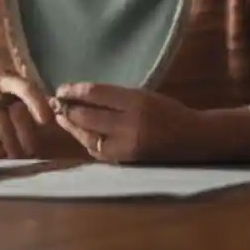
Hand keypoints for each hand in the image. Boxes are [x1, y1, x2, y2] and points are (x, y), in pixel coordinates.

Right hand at [0, 66, 53, 158]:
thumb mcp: (0, 98)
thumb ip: (21, 105)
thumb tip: (52, 119)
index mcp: (5, 76)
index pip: (26, 86)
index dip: (38, 103)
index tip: (47, 121)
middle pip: (11, 104)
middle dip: (23, 129)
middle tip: (30, 150)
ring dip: (7, 139)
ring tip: (14, 155)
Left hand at [51, 83, 222, 162]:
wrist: (193, 138)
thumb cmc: (169, 112)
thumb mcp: (145, 96)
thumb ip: (117, 97)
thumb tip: (84, 96)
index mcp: (137, 100)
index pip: (96, 93)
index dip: (74, 91)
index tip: (61, 89)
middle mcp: (130, 122)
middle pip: (88, 115)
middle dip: (67, 110)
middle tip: (55, 104)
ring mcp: (127, 144)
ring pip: (89, 136)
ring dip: (72, 127)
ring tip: (61, 119)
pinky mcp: (127, 160)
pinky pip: (98, 151)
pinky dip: (86, 141)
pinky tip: (79, 134)